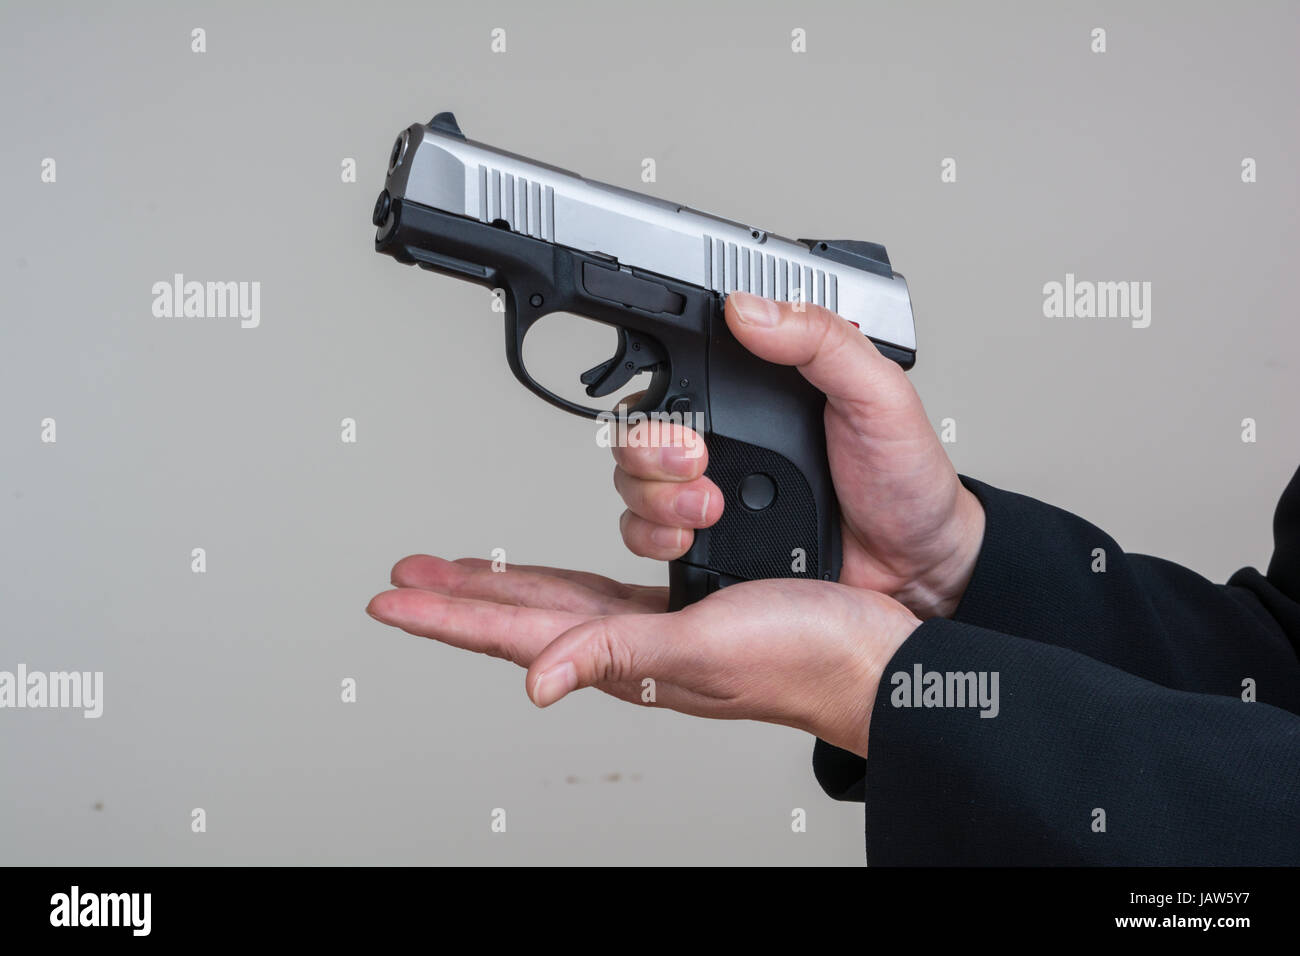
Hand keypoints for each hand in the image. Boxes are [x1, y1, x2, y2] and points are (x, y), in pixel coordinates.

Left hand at [366, 555, 919, 757]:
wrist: (878, 657)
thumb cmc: (807, 660)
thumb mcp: (704, 650)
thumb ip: (619, 655)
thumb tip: (535, 681)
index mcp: (625, 656)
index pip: (513, 634)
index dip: (447, 615)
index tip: (390, 598)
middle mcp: (631, 644)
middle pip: (521, 615)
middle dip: (459, 596)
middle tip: (406, 576)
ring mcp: (659, 625)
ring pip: (556, 600)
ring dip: (502, 585)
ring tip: (459, 573)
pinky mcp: (691, 604)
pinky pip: (605, 587)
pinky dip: (566, 578)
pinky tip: (560, 578)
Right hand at [612, 290, 985, 618]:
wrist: (918, 564)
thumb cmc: (906, 478)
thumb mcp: (877, 391)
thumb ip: (820, 339)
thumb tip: (749, 309)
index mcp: (759, 388)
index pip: (679, 367)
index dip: (657, 376)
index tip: (675, 393)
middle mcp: (725, 435)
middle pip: (639, 427)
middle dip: (648, 445)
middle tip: (695, 458)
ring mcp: (712, 489)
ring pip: (632, 479)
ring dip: (651, 491)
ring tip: (706, 505)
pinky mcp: (709, 542)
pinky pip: (644, 533)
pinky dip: (651, 534)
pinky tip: (688, 534)